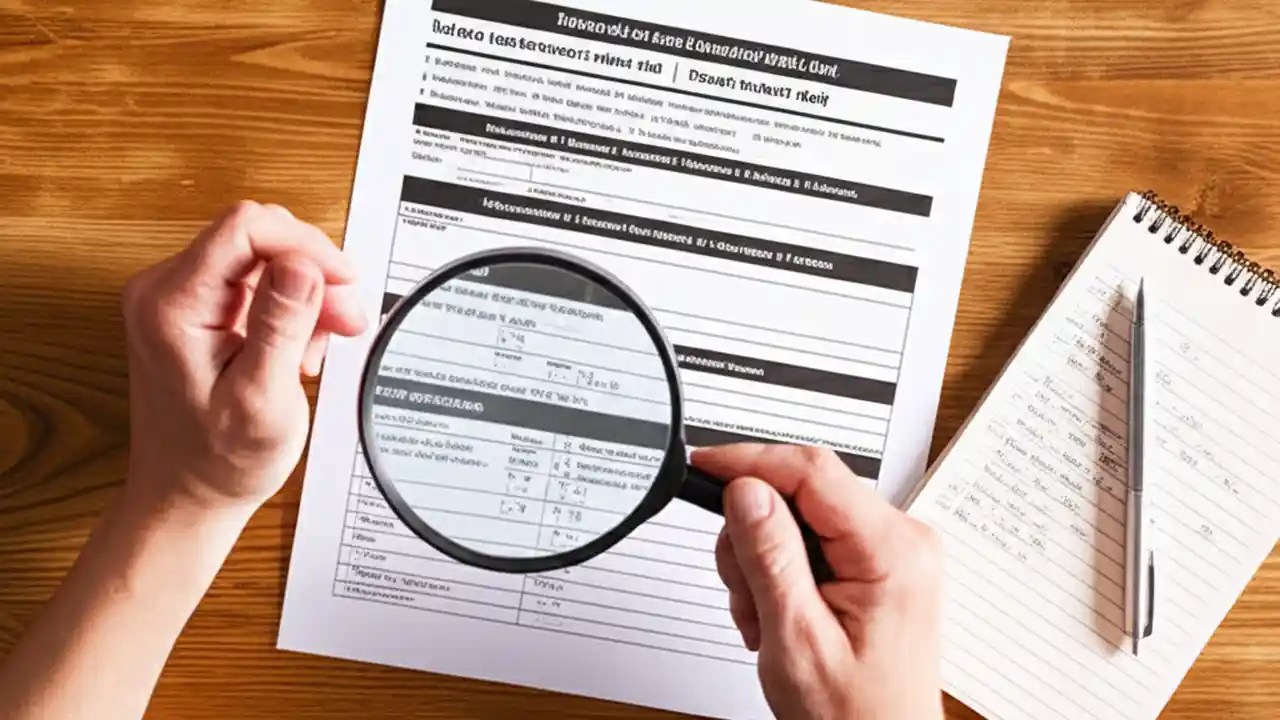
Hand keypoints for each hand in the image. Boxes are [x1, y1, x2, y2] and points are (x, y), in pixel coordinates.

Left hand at [121, 201, 366, 511]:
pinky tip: (301, 346)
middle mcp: (165, 290)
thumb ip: (281, 326)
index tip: (344, 280)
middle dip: (313, 272)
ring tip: (324, 342)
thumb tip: (304, 265)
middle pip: (257, 238)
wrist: (188, 494)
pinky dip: (291, 307)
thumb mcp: (262, 398)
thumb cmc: (216, 460)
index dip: (306, 246)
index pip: (245, 229)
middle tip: (346, 318)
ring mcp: (179, 298)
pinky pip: (257, 282)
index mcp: (172, 305)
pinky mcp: (197, 309)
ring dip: (308, 293)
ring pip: (263, 259)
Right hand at [692, 445, 943, 719]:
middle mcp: (902, 538)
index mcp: (892, 550)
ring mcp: (891, 550)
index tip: (704, 467)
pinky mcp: (876, 564)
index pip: (812, 470)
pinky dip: (781, 572)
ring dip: (763, 562)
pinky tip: (780, 615)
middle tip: (744, 592)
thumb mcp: (796, 638)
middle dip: (754, 536)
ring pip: (798, 516)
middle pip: (801, 492)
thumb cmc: (854, 716)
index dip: (750, 461)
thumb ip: (770, 556)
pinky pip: (812, 540)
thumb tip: (746, 488)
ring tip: (765, 619)